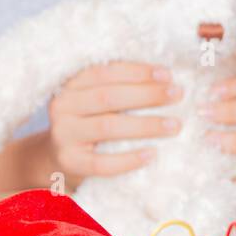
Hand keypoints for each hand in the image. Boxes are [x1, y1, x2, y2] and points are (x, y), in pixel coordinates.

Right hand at [47, 62, 179, 177]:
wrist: (58, 158)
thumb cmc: (90, 123)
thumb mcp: (96, 101)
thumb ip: (121, 88)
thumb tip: (165, 80)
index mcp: (71, 85)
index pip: (106, 73)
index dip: (138, 72)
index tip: (167, 75)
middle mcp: (62, 107)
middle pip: (108, 97)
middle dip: (147, 95)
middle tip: (177, 95)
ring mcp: (63, 135)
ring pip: (108, 127)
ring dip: (145, 125)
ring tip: (174, 125)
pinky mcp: (70, 162)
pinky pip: (102, 163)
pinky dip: (129, 159)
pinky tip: (152, 154)